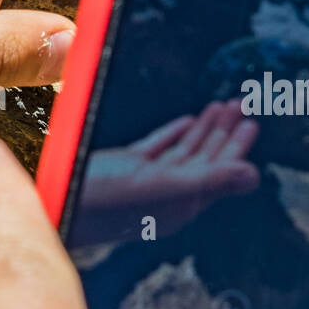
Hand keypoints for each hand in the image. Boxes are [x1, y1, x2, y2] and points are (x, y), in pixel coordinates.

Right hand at [72, 100, 258, 246]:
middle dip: (224, 132)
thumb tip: (254, 175)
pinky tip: (188, 121)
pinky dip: (174, 132)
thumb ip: (207, 180)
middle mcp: (168, 192)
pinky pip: (159, 148)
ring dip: (204, 129)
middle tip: (241, 105)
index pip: (218, 171)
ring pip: (184, 152)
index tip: (252, 123)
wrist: (54, 202)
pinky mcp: (126, 168)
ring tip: (222, 105)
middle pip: (205, 159)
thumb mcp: (159, 187)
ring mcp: (146, 179)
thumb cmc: (103, 201)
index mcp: (181, 202)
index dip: (236, 147)